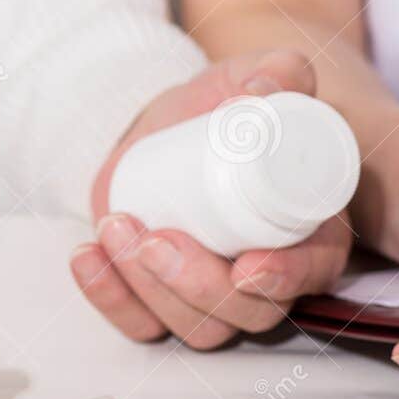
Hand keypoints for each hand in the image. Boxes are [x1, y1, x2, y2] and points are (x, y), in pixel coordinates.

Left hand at [72, 51, 352, 348]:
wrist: (165, 122)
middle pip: (248, 314)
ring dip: (148, 289)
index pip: (312, 271)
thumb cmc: (223, 107)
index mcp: (310, 230)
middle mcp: (268, 276)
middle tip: (156, 238)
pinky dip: (108, 298)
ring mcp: (213, 295)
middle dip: (197, 286)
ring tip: (116, 227)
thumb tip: (262, 89)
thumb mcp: (253, 78)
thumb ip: (277, 71)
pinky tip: (86, 257)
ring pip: (194, 327)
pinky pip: (140, 325)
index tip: (248, 268)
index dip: (285, 279)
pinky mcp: (162, 300)